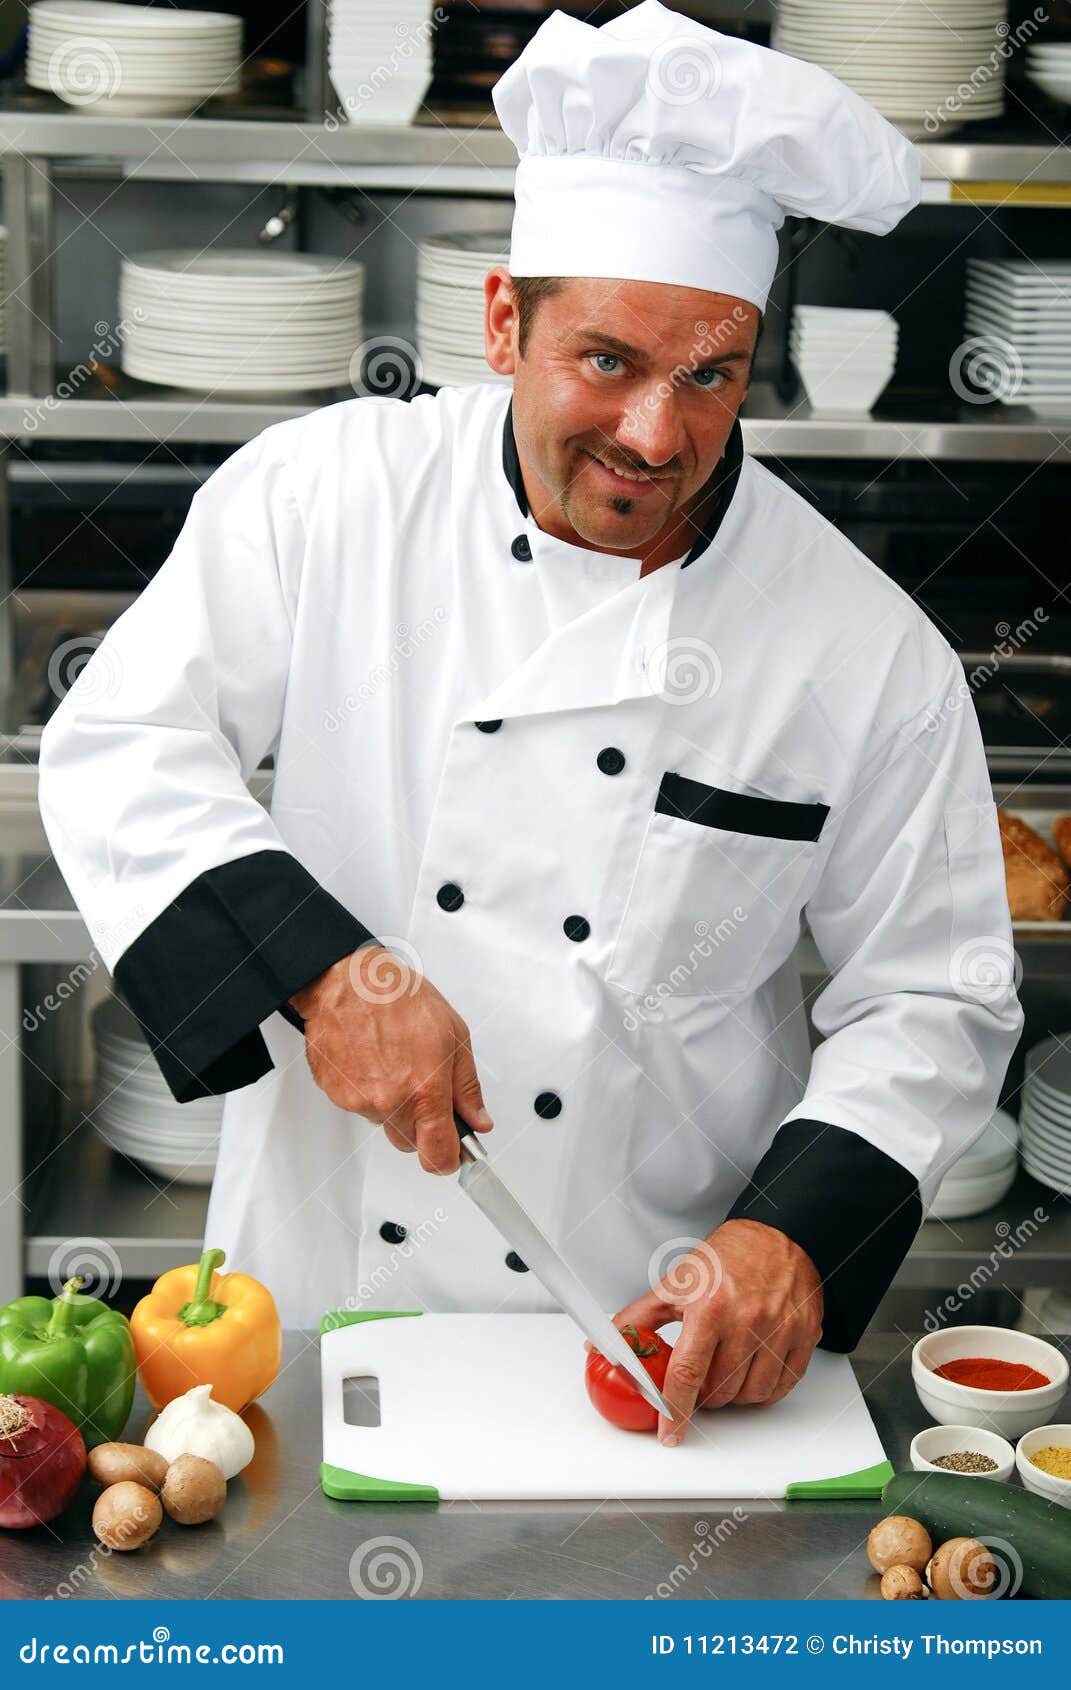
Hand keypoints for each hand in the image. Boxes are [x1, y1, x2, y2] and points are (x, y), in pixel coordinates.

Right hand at [290, 945, 492, 1173]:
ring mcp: (359, 1100)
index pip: (438, 1156)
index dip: (449, 1160)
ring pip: (384, 1122)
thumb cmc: (399, 998)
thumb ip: (466, 1087)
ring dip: (392, 1104)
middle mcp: (389, 1102)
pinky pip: (360, 1106)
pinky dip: (368, 1091)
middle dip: (420, 1124)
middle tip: (422, 1085)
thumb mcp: (454, 1035)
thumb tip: (478, 1120)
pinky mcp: (335, 1094)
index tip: (454, 1154)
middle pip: (409, 1143)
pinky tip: (372, 1059)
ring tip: (393, 1060)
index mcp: (424, 1090)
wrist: (348, 981)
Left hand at [613, 1219, 822, 1445]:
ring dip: (733, 1395)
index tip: (669, 1433)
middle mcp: (747, 1320)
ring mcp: (779, 1330)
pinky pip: (782, 1385)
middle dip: (704, 1394)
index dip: (675, 1410)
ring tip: (725, 1371)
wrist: (778, 1234)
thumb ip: (639, 1318)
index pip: (687, 1373)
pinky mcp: (804, 1336)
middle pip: (719, 1390)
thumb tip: (605, 1342)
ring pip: (751, 1394)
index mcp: (710, 1307)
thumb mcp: (677, 1282)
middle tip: (700, 1377)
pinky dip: (764, 1390)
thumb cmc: (727, 1257)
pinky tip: (752, 1372)